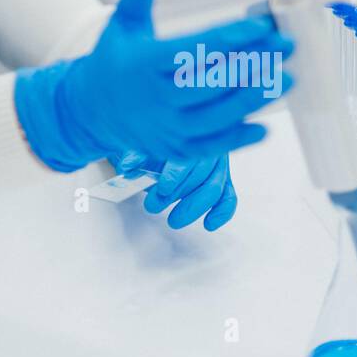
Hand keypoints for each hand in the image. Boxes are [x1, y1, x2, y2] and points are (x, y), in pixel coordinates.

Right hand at [13, 0, 293, 172]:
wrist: (89, 111)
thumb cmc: (113, 61)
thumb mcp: (122, 24)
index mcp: (144, 64)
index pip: (192, 50)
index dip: (229, 38)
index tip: (261, 27)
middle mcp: (155, 99)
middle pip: (211, 84)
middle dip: (252, 65)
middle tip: (284, 48)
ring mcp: (165, 128)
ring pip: (216, 117)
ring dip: (253, 99)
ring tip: (284, 79)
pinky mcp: (173, 149)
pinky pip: (210, 147)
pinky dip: (237, 139)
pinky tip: (264, 126)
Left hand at [117, 149, 236, 230]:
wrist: (158, 137)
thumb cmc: (152, 139)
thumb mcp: (140, 142)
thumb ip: (135, 153)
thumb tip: (127, 166)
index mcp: (189, 132)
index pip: (189, 154)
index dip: (177, 174)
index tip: (163, 189)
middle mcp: (208, 147)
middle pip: (202, 173)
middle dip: (178, 194)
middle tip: (154, 205)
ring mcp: (218, 164)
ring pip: (214, 188)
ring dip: (194, 208)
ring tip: (173, 220)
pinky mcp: (223, 181)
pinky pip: (229, 197)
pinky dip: (221, 213)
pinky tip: (208, 224)